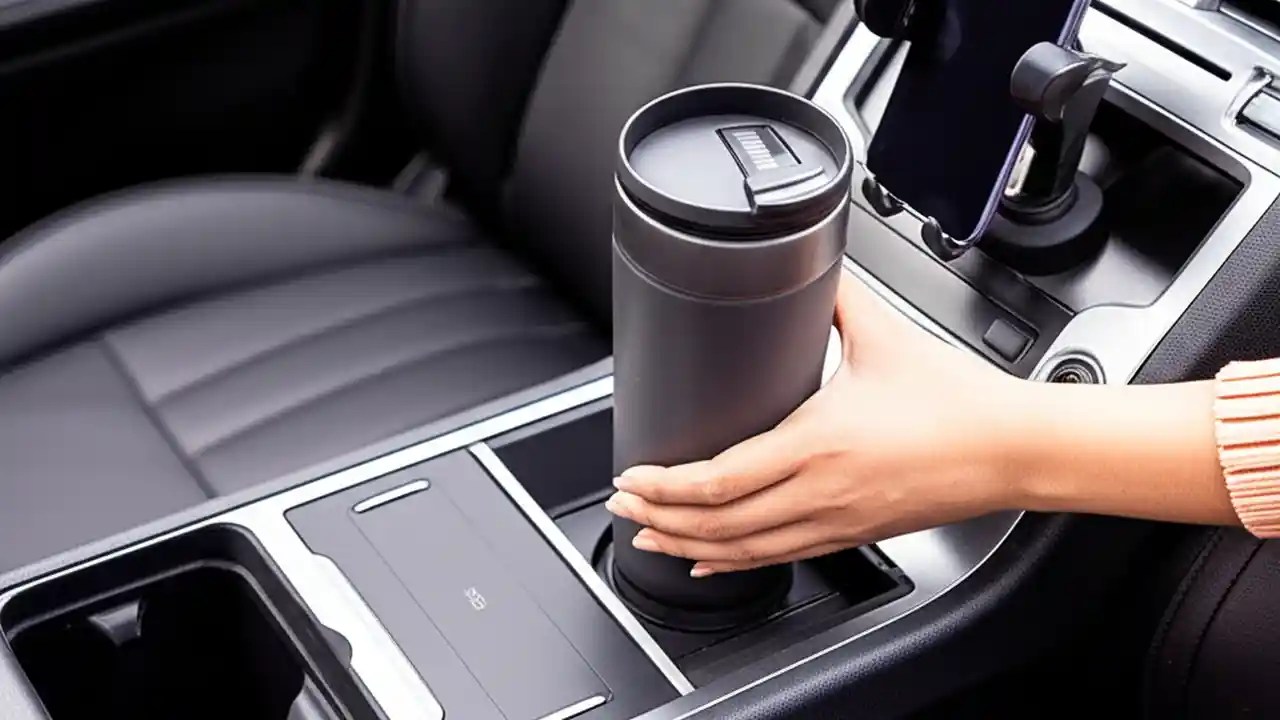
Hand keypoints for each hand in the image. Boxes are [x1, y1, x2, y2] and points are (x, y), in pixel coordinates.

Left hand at [606, 271, 1030, 576]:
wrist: (1012, 449)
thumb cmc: (957, 401)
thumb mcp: (884, 335)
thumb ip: (835, 298)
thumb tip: (807, 267)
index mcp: (818, 443)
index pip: (720, 478)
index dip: (667, 485)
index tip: (634, 475)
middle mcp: (820, 493)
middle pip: (719, 523)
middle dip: (661, 519)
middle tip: (625, 507)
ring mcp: (835, 522)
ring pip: (744, 551)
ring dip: (689, 547)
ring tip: (650, 539)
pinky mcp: (852, 535)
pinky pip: (781, 558)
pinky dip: (736, 563)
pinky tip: (711, 562)